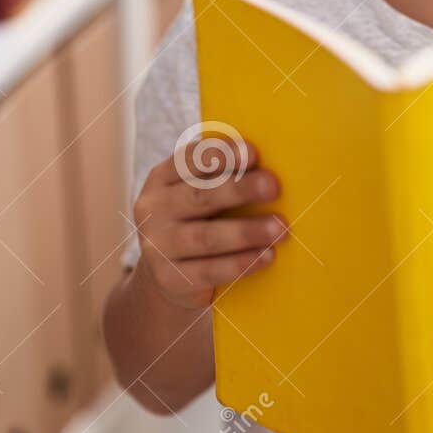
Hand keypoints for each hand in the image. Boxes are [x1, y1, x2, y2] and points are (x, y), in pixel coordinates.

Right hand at [131, 136, 287, 310]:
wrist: (167, 276)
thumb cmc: (196, 222)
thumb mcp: (197, 194)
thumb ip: (221, 178)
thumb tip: (269, 165)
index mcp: (161, 179)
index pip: (189, 160)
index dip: (221, 155)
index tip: (253, 152)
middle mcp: (153, 210)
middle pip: (199, 196)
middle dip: (239, 189)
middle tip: (273, 185)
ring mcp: (157, 246)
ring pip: (206, 237)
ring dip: (247, 231)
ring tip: (280, 228)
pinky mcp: (170, 279)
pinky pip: (210, 271)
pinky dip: (241, 263)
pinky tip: (267, 255)